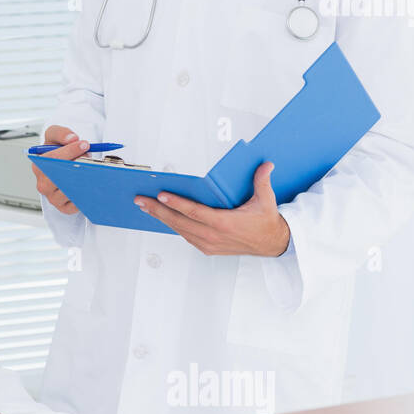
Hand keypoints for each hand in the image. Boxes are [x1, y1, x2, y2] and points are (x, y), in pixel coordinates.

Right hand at [31, 125, 88, 214]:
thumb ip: (61, 133)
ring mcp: (52, 197)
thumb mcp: (54, 136)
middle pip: (60, 177)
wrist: (63, 165)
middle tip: (89, 158)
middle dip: (77, 165)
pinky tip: (90, 185)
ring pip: (68, 191)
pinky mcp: (63, 207)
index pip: (52, 159)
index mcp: (38, 166)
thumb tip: (72, 139)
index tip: (83, 144)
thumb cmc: (58, 152)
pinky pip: (74, 205)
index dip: (69, 151)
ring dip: (82, 180)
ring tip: (92, 170)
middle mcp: (43, 183)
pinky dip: (84, 196)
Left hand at [135, 161, 290, 256]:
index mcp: (225, 223)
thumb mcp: (266, 200)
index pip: (194, 212)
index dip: (176, 204)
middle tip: (141, 200)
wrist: (272, 244)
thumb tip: (265, 165)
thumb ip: (262, 181)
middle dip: (157, 210)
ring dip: (161, 218)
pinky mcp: (208, 248)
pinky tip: (162, 216)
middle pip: (179, 222)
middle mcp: (213, 236)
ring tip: (146, 206)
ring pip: (179, 230)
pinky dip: (173, 225)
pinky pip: (186, 236)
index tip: (160, 196)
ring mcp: (209, 244)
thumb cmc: (266, 222)